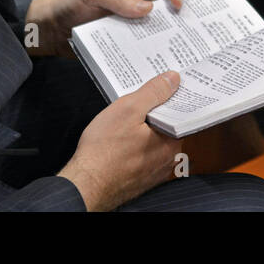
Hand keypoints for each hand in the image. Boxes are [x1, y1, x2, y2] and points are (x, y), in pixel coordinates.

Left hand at [26, 0, 183, 57]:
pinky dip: (146, 57)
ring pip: (153, 34)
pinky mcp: (121, 46)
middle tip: (189, 33)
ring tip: (175, 54)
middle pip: (163, 11)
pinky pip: (138, 51)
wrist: (49, 30)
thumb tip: (147, 9)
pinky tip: (152, 66)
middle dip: (178, 19)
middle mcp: (134, 8)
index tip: (179, 6)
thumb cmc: (68, 4)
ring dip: (164, 42)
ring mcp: (128, 29)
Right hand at [58, 72, 182, 210]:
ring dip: (143, 130)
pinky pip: (143, 154)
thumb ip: (154, 92)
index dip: (169, 96)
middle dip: (154, 112)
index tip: (160, 87)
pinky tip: (119, 141)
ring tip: (123, 122)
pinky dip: (135, 145)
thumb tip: (173, 79)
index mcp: (172, 142)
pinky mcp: (140, 178)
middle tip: (136, 102)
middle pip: (167, 126)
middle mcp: (168, 160)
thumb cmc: (103, 151)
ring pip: (154, 140)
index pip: (179, 112)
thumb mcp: (129, 109)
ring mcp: (155, 171)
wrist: (84, 185)